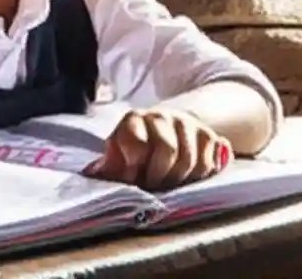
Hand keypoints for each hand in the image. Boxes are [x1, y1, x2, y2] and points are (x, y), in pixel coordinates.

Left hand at [83, 108, 230, 190]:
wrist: (167, 128)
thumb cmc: (135, 148)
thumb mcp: (116, 153)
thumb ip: (107, 165)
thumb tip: (92, 174)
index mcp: (134, 120)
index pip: (137, 142)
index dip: (135, 167)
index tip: (133, 178)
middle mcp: (162, 116)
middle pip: (168, 151)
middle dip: (159, 176)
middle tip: (153, 186)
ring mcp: (188, 124)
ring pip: (190, 160)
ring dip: (179, 180)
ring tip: (168, 183)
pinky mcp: (209, 135)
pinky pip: (208, 163)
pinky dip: (199, 176)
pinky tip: (187, 178)